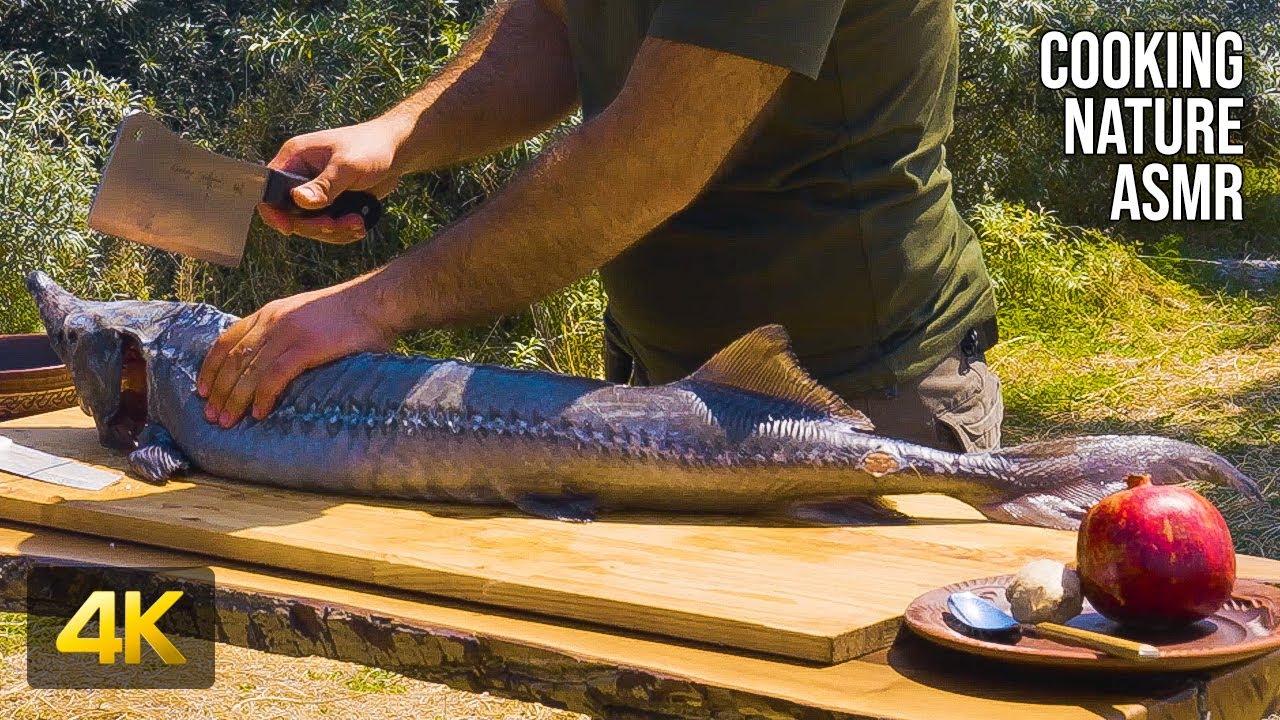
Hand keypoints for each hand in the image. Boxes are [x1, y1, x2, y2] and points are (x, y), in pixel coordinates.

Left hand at [197, 283, 396, 426]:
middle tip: (212, 416)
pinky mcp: (307, 347)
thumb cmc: (351, 315)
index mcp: (270, 313)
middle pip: (234, 360)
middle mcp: (273, 320)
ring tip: (228, 421)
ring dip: (235, 399)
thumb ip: (288, 336)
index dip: (211, 368)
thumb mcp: (306, 316)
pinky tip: (259, 413)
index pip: (227, 340)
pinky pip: (275, 376)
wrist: (378, 301)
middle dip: (220, 391)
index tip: (203, 390)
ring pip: (249, 371)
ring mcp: (289, 333)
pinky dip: (263, 396)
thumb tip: (275, 365)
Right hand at [259, 120, 403, 243]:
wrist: (397, 151)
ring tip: (357, 223)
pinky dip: (342, 232)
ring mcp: (316, 192)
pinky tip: (359, 225)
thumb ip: (324, 185)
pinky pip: (328, 227)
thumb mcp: (347, 166)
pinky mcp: (331, 204)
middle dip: (315, 226)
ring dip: (334, 231)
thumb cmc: (371, 147)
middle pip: (291, 215)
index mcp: (295, 158)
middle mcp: (300, 176)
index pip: (269, 189)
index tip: (290, 229)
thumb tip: (298, 200)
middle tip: (338, 225)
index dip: (274, 212)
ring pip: (311, 226)